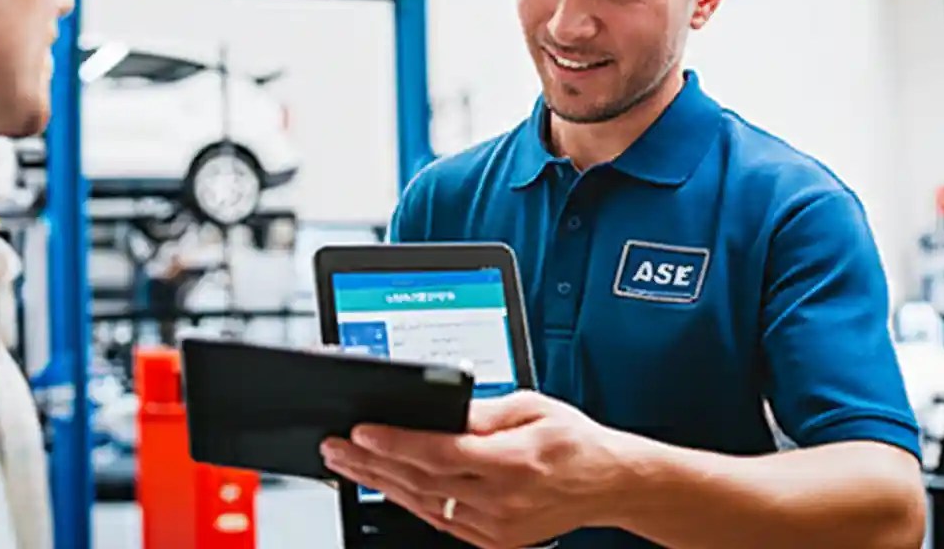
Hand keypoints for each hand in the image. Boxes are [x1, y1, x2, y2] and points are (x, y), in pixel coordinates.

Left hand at [320, 390, 642, 548]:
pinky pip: (440, 520)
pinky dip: (408, 501)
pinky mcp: (492, 539)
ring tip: (347, 463)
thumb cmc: (575, 441)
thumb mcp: (532, 407)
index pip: (439, 453)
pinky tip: (385, 485)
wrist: (609, 483)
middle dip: (370, 462)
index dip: (395, 443)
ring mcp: (496, 526)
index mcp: (513, 461)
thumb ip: (484, 412)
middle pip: (420, 481)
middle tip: (335, 445)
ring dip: (380, 483)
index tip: (361, 431)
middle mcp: (502, 500)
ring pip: (423, 504)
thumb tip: (443, 407)